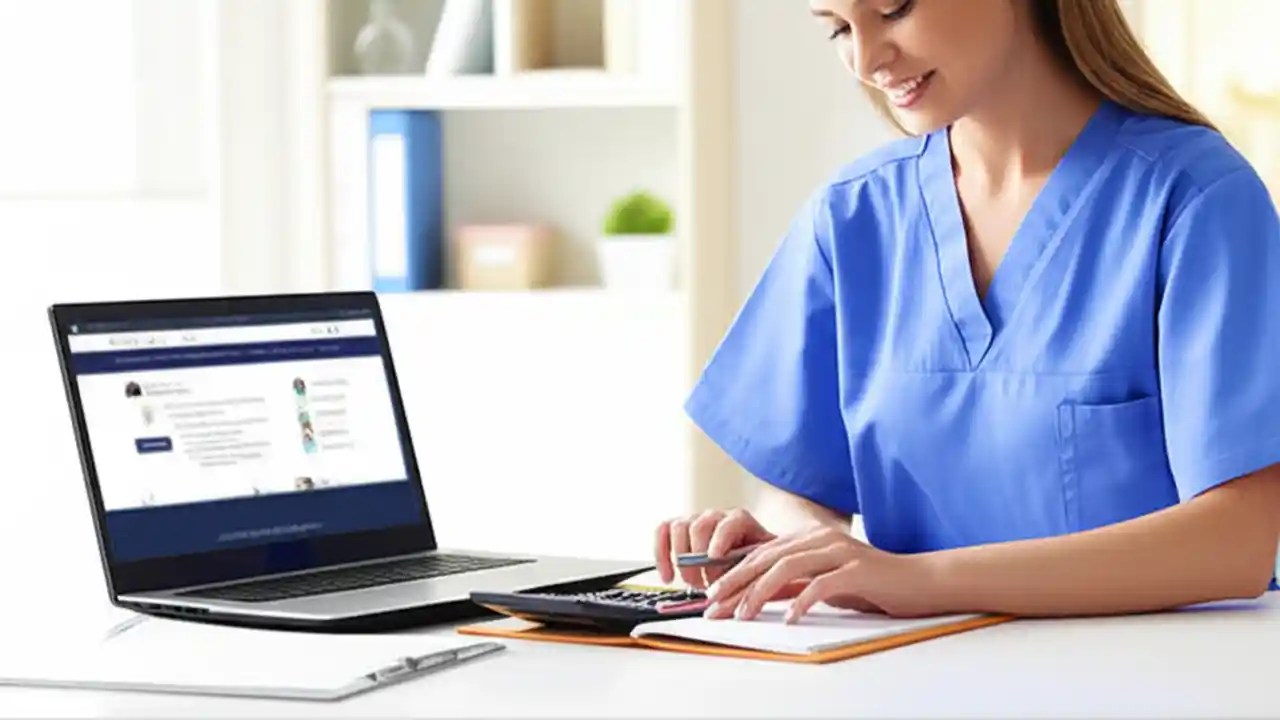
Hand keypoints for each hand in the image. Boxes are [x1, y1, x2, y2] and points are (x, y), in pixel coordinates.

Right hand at [654, 509, 776, 587]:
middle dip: (698, 558)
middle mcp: (715, 515)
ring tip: (691, 583)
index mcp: (739, 519)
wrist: (746, 557)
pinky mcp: (678, 527)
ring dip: (680, 559)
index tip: (713, 558)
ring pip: (678, 527)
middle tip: (704, 584)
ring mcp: (695, 518)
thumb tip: (731, 580)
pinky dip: (661, 554)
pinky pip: (662, 531)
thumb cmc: (752, 561)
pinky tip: (667, 577)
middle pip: (699, 526)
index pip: (727, 524)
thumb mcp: (758, 563)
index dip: (718, 541)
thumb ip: (746, 568)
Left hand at [702, 525, 940, 621]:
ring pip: (787, 568)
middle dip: (735, 584)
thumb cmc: (870, 584)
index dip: (732, 576)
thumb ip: (792, 584)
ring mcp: (839, 551)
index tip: (711, 598)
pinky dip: (801, 602)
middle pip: (766, 559)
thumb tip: (755, 597)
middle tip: (714, 606)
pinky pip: (821, 584)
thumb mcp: (822, 582)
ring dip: (760, 593)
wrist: (918, 581)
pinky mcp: (857, 570)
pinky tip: (789, 618)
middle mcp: (820, 538)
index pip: (760, 555)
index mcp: (808, 537)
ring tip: (743, 614)